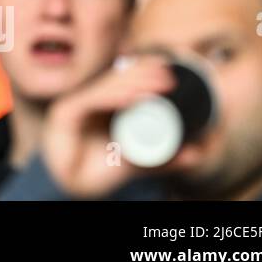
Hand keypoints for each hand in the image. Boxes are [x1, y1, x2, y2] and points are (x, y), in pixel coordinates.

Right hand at [39, 56, 174, 198]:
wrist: (71, 188)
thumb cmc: (98, 173)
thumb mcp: (137, 163)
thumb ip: (163, 159)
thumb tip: (196, 153)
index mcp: (102, 106)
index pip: (122, 82)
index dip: (143, 73)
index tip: (168, 74)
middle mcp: (88, 101)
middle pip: (116, 81)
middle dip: (143, 75)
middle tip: (169, 78)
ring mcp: (75, 105)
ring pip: (106, 88)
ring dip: (134, 83)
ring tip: (159, 84)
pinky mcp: (64, 113)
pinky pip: (90, 101)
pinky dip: (112, 97)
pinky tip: (132, 96)